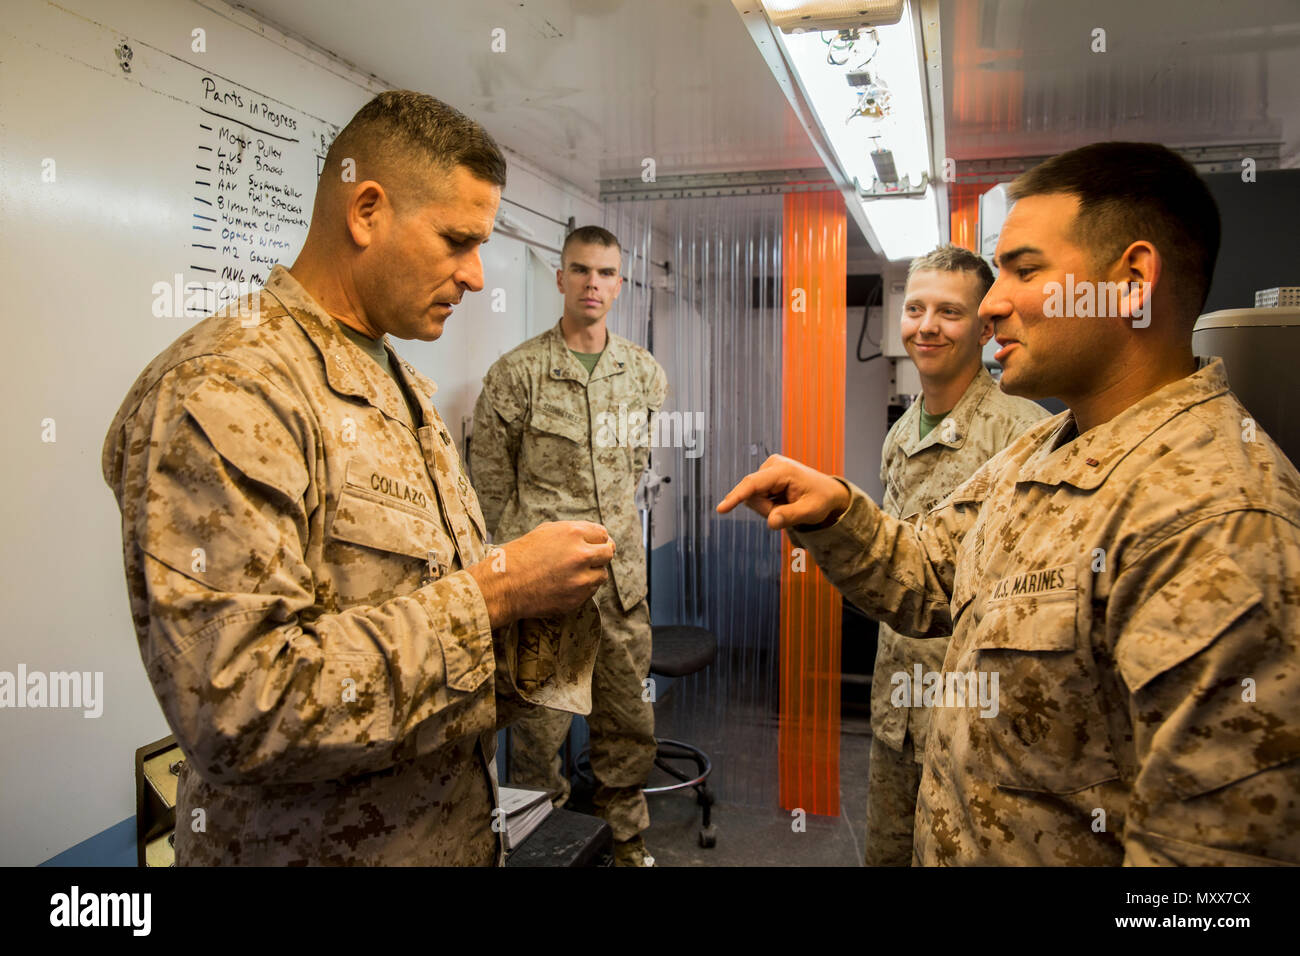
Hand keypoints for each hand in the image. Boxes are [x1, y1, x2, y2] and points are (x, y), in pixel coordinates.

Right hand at [468, 521, 613, 626]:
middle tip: (589, 559)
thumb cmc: (520, 555)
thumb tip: (596, 537)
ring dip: (591, 574)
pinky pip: (590, 592)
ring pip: (602, 575)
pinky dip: (582, 589)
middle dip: (600, 555)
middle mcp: (581, 555)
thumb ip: (574, 532)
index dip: (598, 540)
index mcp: (573, 533)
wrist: (503, 585)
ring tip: (571, 574)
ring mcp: (580, 579)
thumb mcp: (546, 532)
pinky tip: (563, 586)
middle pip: (608, 553)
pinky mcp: (577, 599)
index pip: (603, 534)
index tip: (593, 545)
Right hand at [716, 454, 849, 530]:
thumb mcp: (810, 511)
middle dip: (766, 510)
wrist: (827, 492)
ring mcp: (768, 469)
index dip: (736, 497)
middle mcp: (772, 465)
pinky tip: (783, 500)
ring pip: (752, 498)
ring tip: (787, 505)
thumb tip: (771, 522)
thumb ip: (790, 516)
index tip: (721, 509)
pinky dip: (768, 504)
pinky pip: (756, 496)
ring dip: (767, 508)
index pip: (753, 484)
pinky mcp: (765, 476)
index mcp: (783, 470)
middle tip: (788, 512)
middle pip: (752, 496)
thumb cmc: (821, 500)